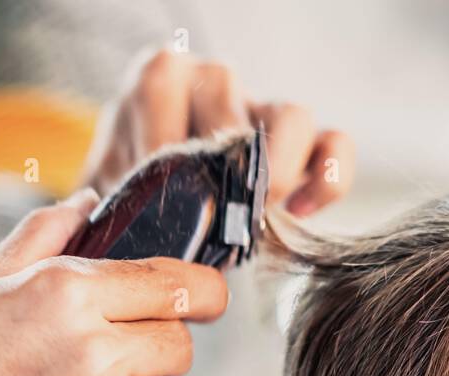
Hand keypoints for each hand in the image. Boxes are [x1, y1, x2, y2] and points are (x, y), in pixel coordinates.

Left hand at [81, 49, 354, 215]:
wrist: (157, 209)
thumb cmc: (133, 195)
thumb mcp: (114, 190)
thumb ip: (122, 197)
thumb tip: (138, 224)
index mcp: (161, 78)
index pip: (165, 89)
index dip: (163, 152)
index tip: (158, 197)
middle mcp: (216, 82)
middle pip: (232, 100)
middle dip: (219, 163)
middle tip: (210, 210)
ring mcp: (263, 109)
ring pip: (292, 116)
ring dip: (277, 171)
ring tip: (256, 212)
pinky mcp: (302, 143)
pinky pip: (335, 145)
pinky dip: (328, 180)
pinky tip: (299, 212)